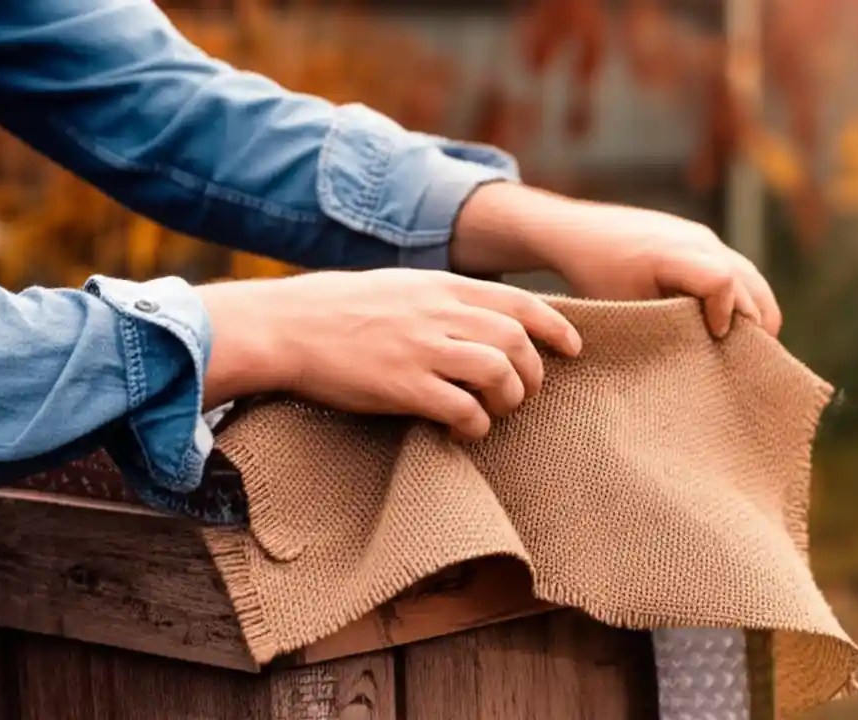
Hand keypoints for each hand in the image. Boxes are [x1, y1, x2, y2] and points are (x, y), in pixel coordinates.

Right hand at [196, 269, 581, 440]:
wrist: (285, 326)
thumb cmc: (339, 310)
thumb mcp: (401, 287)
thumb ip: (443, 300)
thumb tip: (483, 321)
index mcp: (442, 287)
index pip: (519, 303)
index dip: (555, 327)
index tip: (572, 348)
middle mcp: (440, 313)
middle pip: (518, 342)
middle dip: (533, 374)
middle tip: (522, 395)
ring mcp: (423, 349)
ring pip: (500, 373)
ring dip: (509, 401)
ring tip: (493, 413)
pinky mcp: (404, 386)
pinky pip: (464, 410)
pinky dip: (475, 425)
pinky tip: (462, 430)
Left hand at [451, 183, 780, 337]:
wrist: (578, 232)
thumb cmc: (595, 276)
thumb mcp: (625, 308)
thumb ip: (666, 327)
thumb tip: (702, 363)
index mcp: (673, 254)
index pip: (723, 281)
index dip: (729, 313)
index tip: (716, 338)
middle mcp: (697, 239)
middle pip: (750, 282)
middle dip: (754, 323)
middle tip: (747, 360)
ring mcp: (703, 236)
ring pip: (752, 276)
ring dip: (756, 311)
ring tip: (747, 348)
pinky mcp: (702, 239)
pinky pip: (739, 268)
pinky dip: (745, 297)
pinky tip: (731, 326)